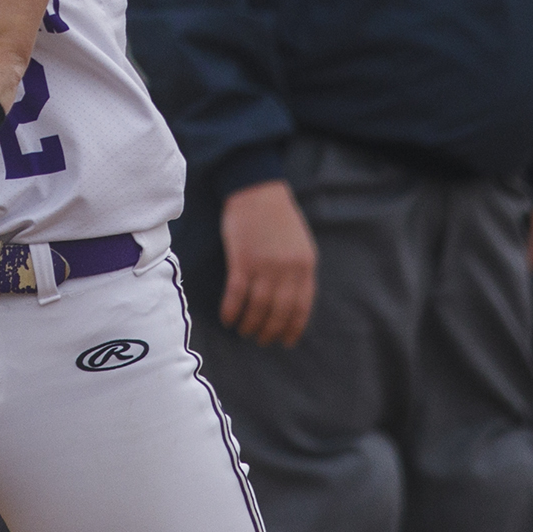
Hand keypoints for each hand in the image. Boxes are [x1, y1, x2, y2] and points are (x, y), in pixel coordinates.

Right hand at [220, 179, 317, 346]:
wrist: (256, 190)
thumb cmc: (277, 216)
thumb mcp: (300, 243)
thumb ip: (298, 270)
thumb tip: (291, 299)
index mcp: (305, 265)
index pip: (301, 306)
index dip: (293, 327)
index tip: (285, 341)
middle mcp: (287, 269)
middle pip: (279, 310)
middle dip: (270, 330)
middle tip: (261, 340)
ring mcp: (264, 265)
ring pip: (258, 306)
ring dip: (250, 324)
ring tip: (243, 331)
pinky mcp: (242, 260)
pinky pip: (237, 293)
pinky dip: (232, 310)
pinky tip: (227, 318)